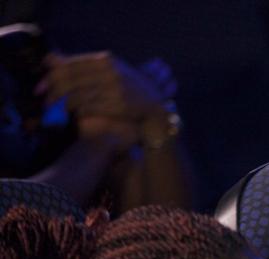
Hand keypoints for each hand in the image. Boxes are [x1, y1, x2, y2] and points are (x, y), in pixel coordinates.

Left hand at [38, 52, 170, 124]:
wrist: (156, 109)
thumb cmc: (128, 91)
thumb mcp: (107, 71)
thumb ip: (81, 66)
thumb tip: (49, 60)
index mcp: (105, 59)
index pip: (69, 65)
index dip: (50, 76)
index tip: (40, 87)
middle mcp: (110, 71)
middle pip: (70, 80)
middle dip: (53, 92)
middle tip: (44, 103)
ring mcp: (115, 87)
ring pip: (78, 95)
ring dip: (62, 106)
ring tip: (53, 113)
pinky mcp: (119, 103)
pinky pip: (90, 107)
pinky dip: (77, 113)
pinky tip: (71, 117)